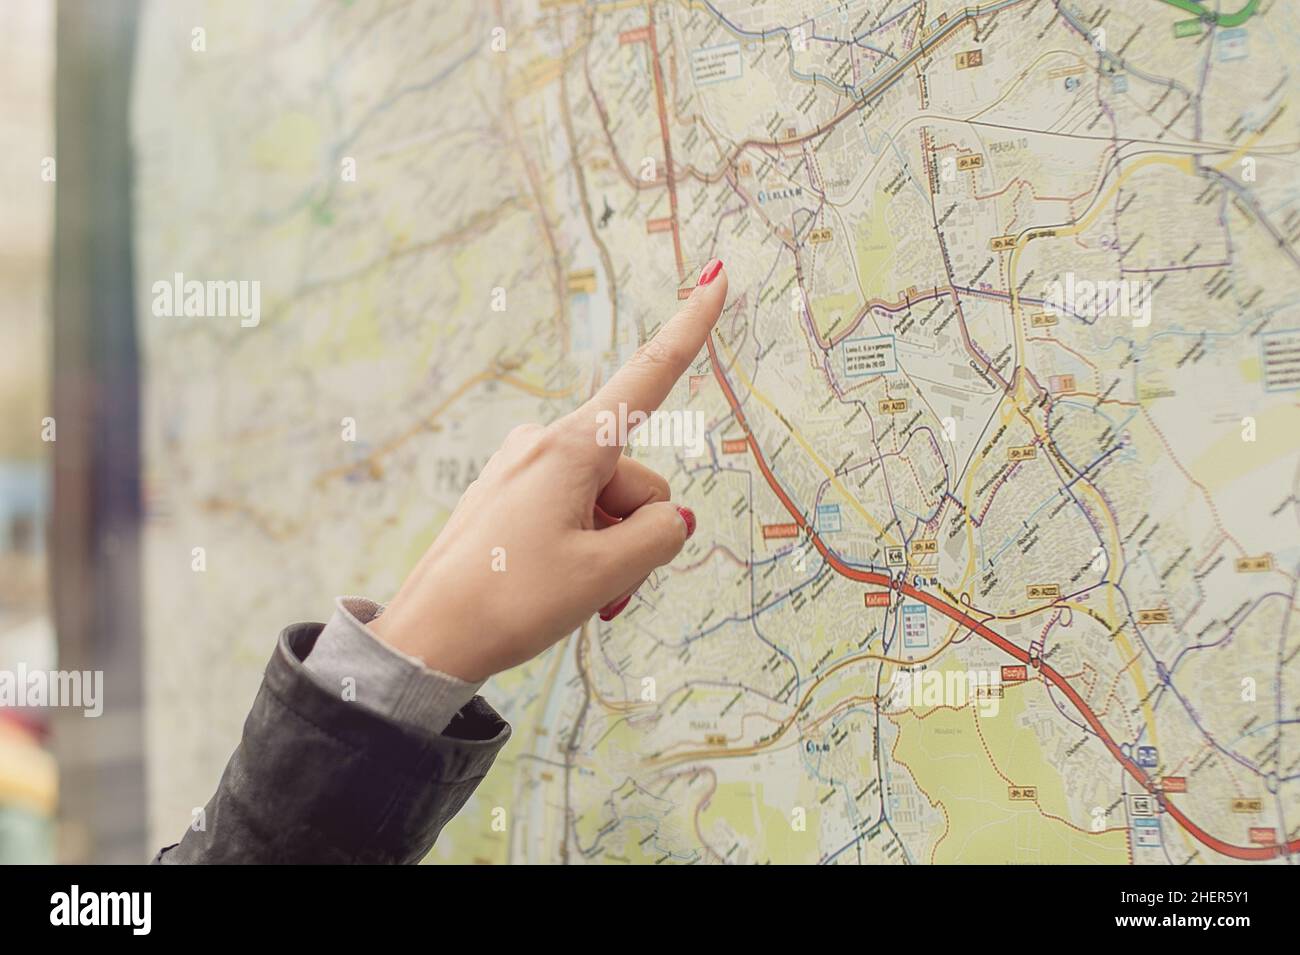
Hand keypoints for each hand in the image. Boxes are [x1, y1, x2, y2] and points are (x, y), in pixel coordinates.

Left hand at [368, 259, 728, 681]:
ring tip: (579, 596)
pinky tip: (558, 588)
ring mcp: (523, 469)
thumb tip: (669, 518)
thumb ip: (658, 537)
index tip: (719, 277)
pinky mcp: (508, 495)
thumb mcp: (606, 575)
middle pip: (635, 478)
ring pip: (606, 502)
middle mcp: (546, 445)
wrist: (427, 639)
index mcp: (573, 448)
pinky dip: (582, 550)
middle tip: (606, 588)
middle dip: (637, 532)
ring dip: (609, 550)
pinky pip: (570, 513)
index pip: (649, 378)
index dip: (691, 329)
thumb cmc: (513, 601)